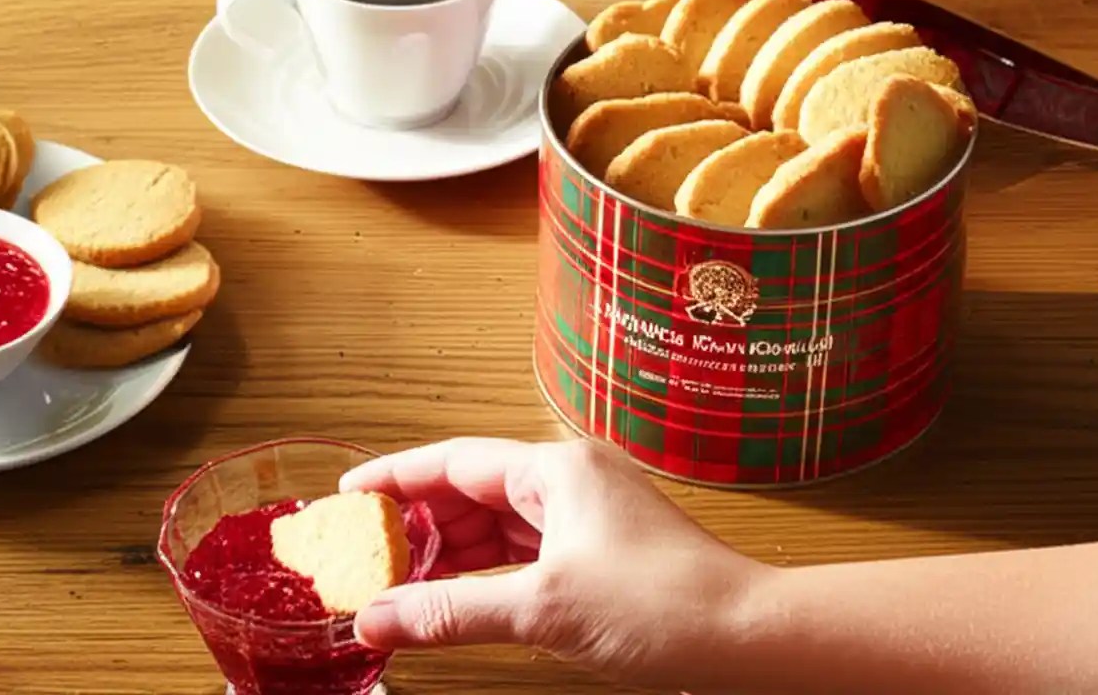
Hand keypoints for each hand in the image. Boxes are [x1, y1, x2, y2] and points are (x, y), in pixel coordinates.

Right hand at [338, 437, 772, 690]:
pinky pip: (523, 551)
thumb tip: (380, 618)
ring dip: (450, 553)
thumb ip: (452, 611)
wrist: (748, 636)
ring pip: (497, 525)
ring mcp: (587, 515)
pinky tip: (456, 595)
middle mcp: (571, 480)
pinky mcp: (597, 551)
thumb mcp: (542, 608)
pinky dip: (486, 572)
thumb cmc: (668, 603)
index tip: (349, 495)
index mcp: (557, 468)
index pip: (454, 460)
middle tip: (366, 554)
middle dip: (418, 525)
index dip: (395, 477)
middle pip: (471, 491)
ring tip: (399, 581)